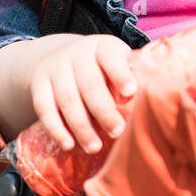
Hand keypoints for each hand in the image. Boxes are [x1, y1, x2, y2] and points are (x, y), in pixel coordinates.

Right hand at [30, 36, 137, 152]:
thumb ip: (133, 76)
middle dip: (104, 111)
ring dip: (81, 126)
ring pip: (67, 99)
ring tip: (94, 147)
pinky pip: (43, 108)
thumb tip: (156, 104)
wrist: (58, 56)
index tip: (130, 92)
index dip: (120, 74)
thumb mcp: (117, 62)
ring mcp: (55, 68)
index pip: (110, 57)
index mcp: (103, 47)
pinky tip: (68, 144)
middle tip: (117, 132)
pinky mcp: (38, 84)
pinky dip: (56, 128)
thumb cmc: (102, 68)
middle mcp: (77, 54)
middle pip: (89, 84)